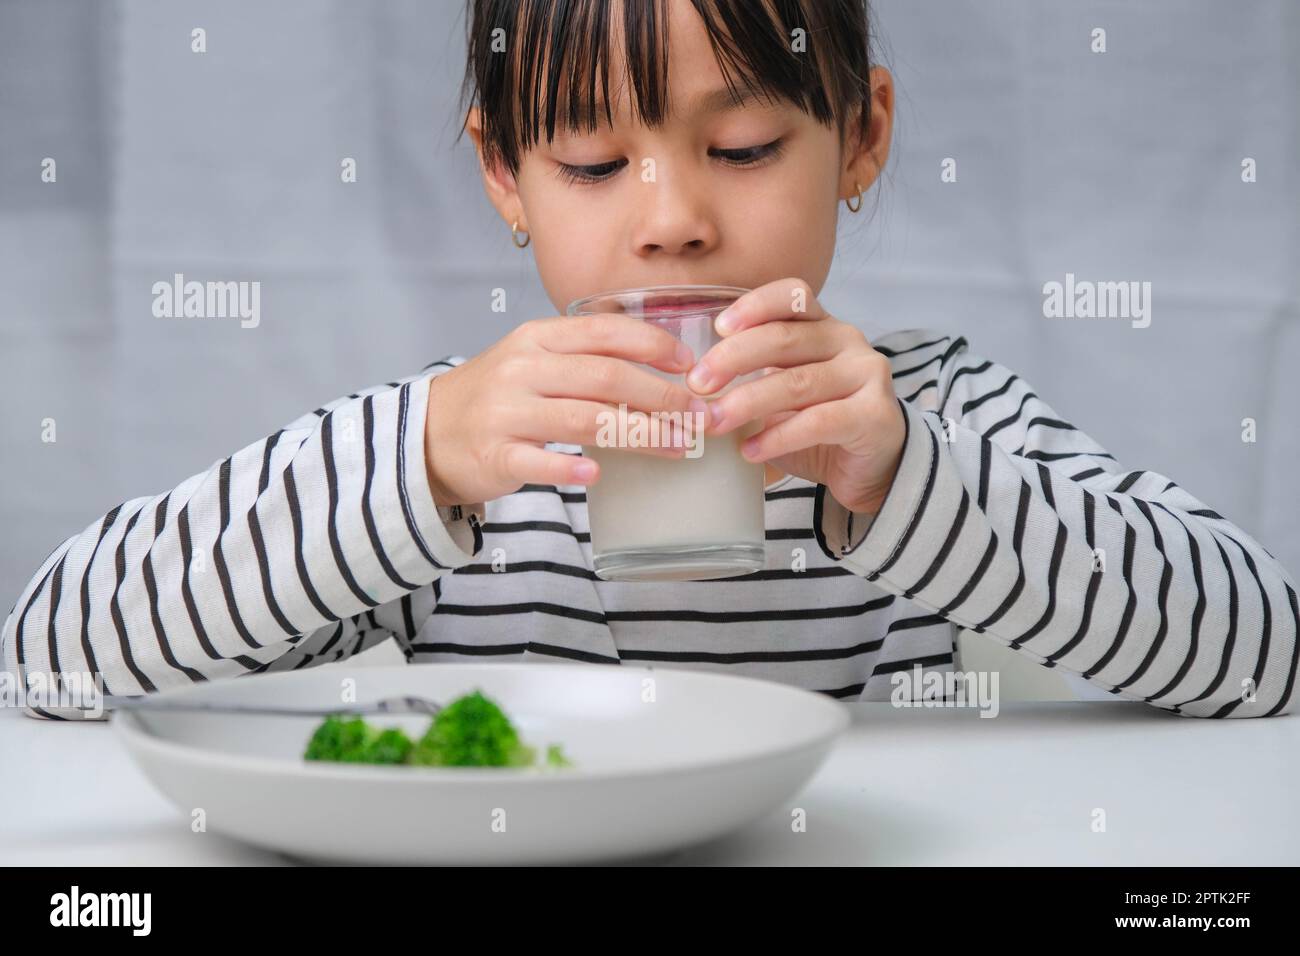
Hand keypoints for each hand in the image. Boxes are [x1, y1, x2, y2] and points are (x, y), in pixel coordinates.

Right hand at [423, 315, 707, 506]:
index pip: (606, 332)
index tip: (691, 365)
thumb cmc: (500, 397)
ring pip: (583, 419)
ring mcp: (506, 412)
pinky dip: (569, 467)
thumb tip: (664, 367)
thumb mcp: (536, 360)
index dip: (654, 345)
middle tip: (700, 417)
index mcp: (539, 338)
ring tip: (678, 447)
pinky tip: (600, 473)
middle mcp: (524, 369)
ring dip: (639, 435)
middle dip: (662, 397)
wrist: (429, 433)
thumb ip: (587, 357)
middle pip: (605, 377)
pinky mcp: (494, 453)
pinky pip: (537, 460)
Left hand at [687, 278, 904, 515]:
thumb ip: (752, 377)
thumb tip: (694, 384)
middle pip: (784, 338)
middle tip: (696, 385)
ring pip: (797, 382)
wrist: (872, 467)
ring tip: (714, 423)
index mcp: (823, 325)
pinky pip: (817, 421)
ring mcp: (867, 375)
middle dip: (732, 360)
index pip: (792, 296)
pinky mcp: (874, 415)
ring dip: (747, 403)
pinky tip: (750, 451)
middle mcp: (848, 341)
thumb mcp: (783, 391)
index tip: (717, 328)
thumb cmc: (819, 425)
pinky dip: (777, 437)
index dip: (754, 306)